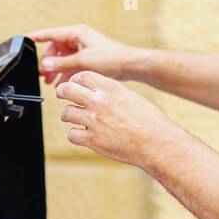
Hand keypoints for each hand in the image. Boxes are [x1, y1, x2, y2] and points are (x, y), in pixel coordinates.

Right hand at [27, 24, 140, 85]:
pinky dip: (66, 73)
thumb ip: (62, 64)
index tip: (24, 40)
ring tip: (51, 82)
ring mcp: (84, 48)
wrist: (130, 66)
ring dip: (57, 69)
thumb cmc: (111, 58)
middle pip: (56, 49)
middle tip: (43, 75)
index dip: (36, 37)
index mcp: (77, 33)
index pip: (51, 34)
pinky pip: (72, 64)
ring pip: (63, 58)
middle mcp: (79, 39)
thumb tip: (45, 65)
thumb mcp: (83, 61)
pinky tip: (63, 84)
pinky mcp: (89, 58)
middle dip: (49, 62)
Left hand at [56, 71, 181, 168]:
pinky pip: (71, 135)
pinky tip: (84, 135)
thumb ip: (110, 92)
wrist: (156, 142)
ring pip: (66, 113)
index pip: (81, 76)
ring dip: (69, 116)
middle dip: (63, 93)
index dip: (75, 80)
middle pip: (67, 90)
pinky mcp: (93, 140)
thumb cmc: (148, 120)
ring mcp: (94, 121)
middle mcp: (99, 102)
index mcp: (110, 88)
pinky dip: (76, 135)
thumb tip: (95, 90)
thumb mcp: (130, 97)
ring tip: (76, 119)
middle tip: (64, 97)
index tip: (74, 85)